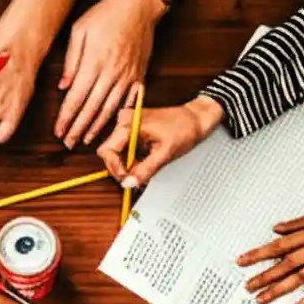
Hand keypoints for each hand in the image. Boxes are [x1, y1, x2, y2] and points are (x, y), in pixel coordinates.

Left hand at [55, 0, 165, 148]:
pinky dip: (118, 118)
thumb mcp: (80, 30)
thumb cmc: (108, 14)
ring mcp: (127, 77)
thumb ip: (70, 61)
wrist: (139, 6)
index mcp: (94, 63)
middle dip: (78, 129)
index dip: (66, 118)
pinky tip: (111, 127)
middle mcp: (111, 73)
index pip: (76, 98)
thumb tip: (63, 87)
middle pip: (91, 109)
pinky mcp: (139, 77)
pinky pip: (128, 103)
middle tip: (69, 143)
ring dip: (96, 128)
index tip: (59, 131)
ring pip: (110, 110)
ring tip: (86, 140)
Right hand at [97, 94, 222, 188]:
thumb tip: (128, 184)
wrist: (195, 119)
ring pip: (117, 153)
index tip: (127, 179)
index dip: (115, 168)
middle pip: (110, 152)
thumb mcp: (165, 154)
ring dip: (129, 165)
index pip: (108, 150)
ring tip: (145, 168)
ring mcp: (127, 124)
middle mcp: (124, 121)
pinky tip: (146, 161)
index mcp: (129, 123)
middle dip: (122, 168)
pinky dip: (133, 159)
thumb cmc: (184, 130)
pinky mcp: (132, 129)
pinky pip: (125, 149)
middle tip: (136, 178)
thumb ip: (145, 170)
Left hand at [238, 205, 303, 303]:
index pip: (280, 244)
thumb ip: (303, 222)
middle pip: (285, 263)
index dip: (260, 253)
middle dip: (263, 275)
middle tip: (246, 286)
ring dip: (278, 290)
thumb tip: (279, 227)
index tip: (243, 260)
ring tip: (260, 300)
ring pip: (298, 279)